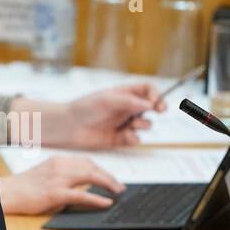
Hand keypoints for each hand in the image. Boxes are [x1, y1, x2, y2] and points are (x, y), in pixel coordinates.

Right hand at [0, 155, 124, 214]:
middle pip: (92, 167)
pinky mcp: (55, 193)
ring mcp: (58, 179)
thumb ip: (64, 176)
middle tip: (120, 187)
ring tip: (117, 192)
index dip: (102, 170)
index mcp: (58, 160)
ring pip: (90, 177)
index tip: (111, 178)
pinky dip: (97, 198)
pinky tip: (106, 202)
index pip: (87, 161)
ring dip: (107, 184)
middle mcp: (60, 166)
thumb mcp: (47, 175)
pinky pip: (82, 195)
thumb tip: (84, 184)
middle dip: (109, 177)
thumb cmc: (25, 187)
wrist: (6, 194)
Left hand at [18, 84, 166, 149]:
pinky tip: (125, 135)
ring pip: (146, 124)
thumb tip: (150, 104)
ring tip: (132, 124)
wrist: (69, 127)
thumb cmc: (85, 108)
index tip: (156, 102)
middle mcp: (127, 108)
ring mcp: (124, 123)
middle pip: (151, 106)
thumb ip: (130, 101)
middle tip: (160, 110)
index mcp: (124, 94)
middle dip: (158, 108)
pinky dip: (134, 138)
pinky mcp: (120, 138)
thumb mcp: (108, 99)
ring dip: (143, 124)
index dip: (156, 94)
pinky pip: (135, 139)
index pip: (147, 90)